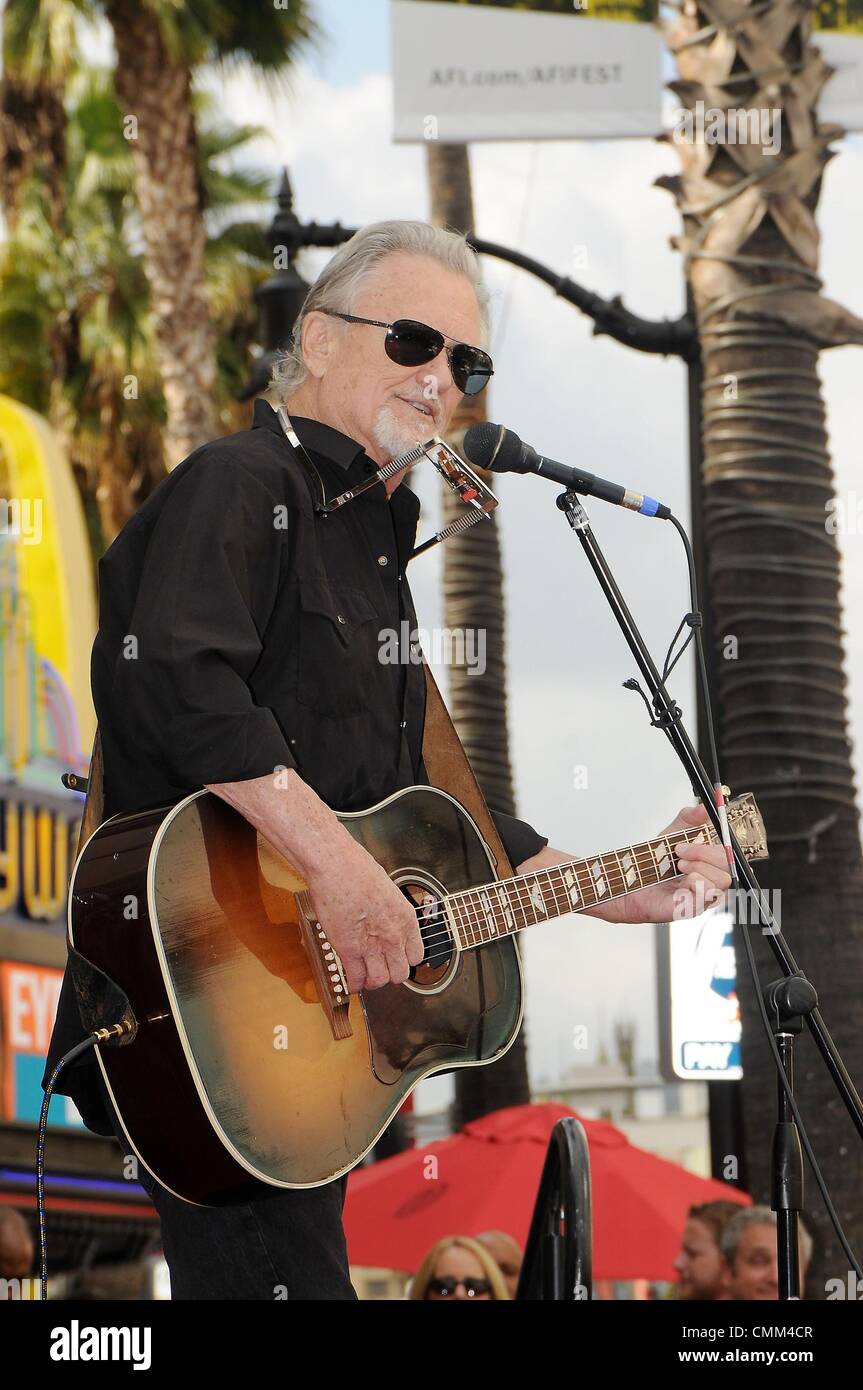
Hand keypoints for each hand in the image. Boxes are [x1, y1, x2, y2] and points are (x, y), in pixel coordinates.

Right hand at [307, 841, 424, 992]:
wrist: (337, 867)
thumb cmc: (359, 870)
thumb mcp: (388, 891)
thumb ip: (390, 912)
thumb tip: (386, 921)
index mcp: (406, 919)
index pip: (416, 956)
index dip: (405, 959)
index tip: (399, 959)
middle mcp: (393, 936)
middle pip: (400, 973)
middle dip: (391, 974)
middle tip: (383, 970)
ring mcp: (371, 945)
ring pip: (379, 980)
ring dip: (373, 981)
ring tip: (367, 978)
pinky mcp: (348, 949)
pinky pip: (355, 977)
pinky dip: (354, 984)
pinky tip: (353, 983)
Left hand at [614, 802, 731, 923]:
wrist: (627, 882)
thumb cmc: (652, 863)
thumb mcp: (671, 833)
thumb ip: (689, 818)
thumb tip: (704, 806)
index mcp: (709, 864)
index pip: (729, 855)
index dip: (716, 846)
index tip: (693, 838)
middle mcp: (709, 881)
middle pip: (729, 868)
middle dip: (704, 855)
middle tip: (679, 853)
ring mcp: (701, 897)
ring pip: (721, 883)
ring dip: (699, 869)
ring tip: (677, 867)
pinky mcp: (690, 910)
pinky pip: (705, 899)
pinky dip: (696, 886)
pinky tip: (681, 882)